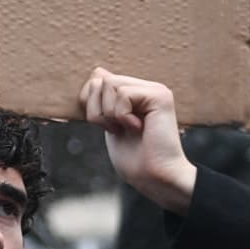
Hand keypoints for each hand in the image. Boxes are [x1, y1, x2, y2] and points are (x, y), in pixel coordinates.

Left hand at [81, 68, 196, 213]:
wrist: (155, 177)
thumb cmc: (134, 159)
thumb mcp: (110, 124)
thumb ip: (104, 100)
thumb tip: (97, 71)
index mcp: (134, 94)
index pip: (98, 78)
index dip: (90, 101)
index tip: (105, 125)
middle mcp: (145, 87)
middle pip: (99, 80)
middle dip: (97, 110)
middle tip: (115, 130)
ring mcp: (154, 90)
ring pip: (109, 84)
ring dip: (109, 114)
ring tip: (125, 129)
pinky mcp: (160, 96)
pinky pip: (123, 94)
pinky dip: (122, 116)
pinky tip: (138, 128)